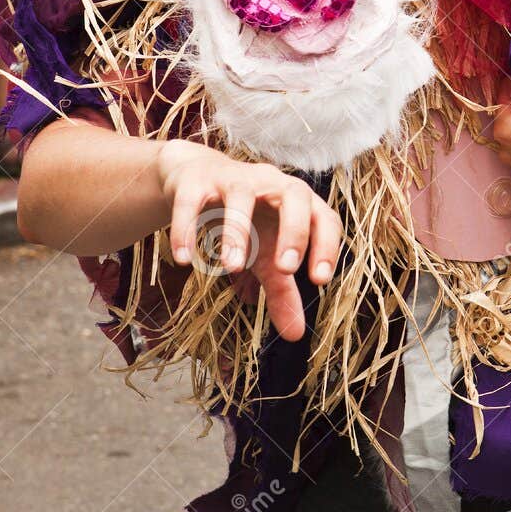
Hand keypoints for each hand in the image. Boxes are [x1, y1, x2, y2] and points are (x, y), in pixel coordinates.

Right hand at [157, 141, 342, 341]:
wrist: (197, 178)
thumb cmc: (246, 220)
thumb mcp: (265, 255)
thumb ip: (282, 290)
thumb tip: (295, 334)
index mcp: (298, 201)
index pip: (324, 217)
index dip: (326, 246)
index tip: (318, 280)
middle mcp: (271, 183)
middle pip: (294, 194)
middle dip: (293, 231)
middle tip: (284, 270)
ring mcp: (233, 177)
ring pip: (240, 196)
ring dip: (237, 231)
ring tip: (230, 267)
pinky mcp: (196, 180)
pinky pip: (191, 200)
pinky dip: (186, 228)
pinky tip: (184, 259)